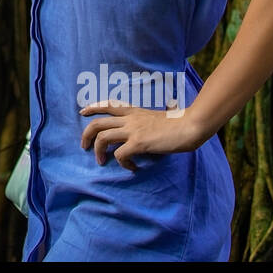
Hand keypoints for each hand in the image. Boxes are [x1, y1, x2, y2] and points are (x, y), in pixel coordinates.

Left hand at [78, 100, 205, 170]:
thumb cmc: (180, 122)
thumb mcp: (160, 116)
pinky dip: (122, 164)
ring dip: (98, 152)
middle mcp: (130, 119)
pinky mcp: (139, 143)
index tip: (82, 111)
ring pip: (102, 138)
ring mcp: (133, 130)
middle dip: (86, 135)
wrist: (190, 125)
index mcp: (134, 111)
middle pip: (97, 123)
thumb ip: (151, 119)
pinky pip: (120, 155)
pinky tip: (132, 167)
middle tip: (84, 147)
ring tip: (101, 162)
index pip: (108, 105)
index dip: (93, 107)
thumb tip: (156, 119)